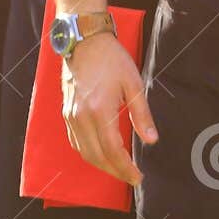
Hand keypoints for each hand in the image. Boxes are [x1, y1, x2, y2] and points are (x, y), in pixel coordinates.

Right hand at [62, 33, 155, 185]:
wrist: (85, 41)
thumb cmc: (112, 59)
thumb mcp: (133, 84)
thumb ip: (142, 115)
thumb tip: (151, 140)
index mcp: (99, 111)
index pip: (112, 151)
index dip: (125, 168)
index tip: (137, 177)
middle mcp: (81, 118)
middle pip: (96, 156)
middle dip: (114, 171)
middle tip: (131, 177)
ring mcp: (70, 116)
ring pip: (84, 152)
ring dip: (101, 165)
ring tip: (119, 169)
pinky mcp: (66, 113)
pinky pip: (76, 142)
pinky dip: (89, 153)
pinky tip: (101, 154)